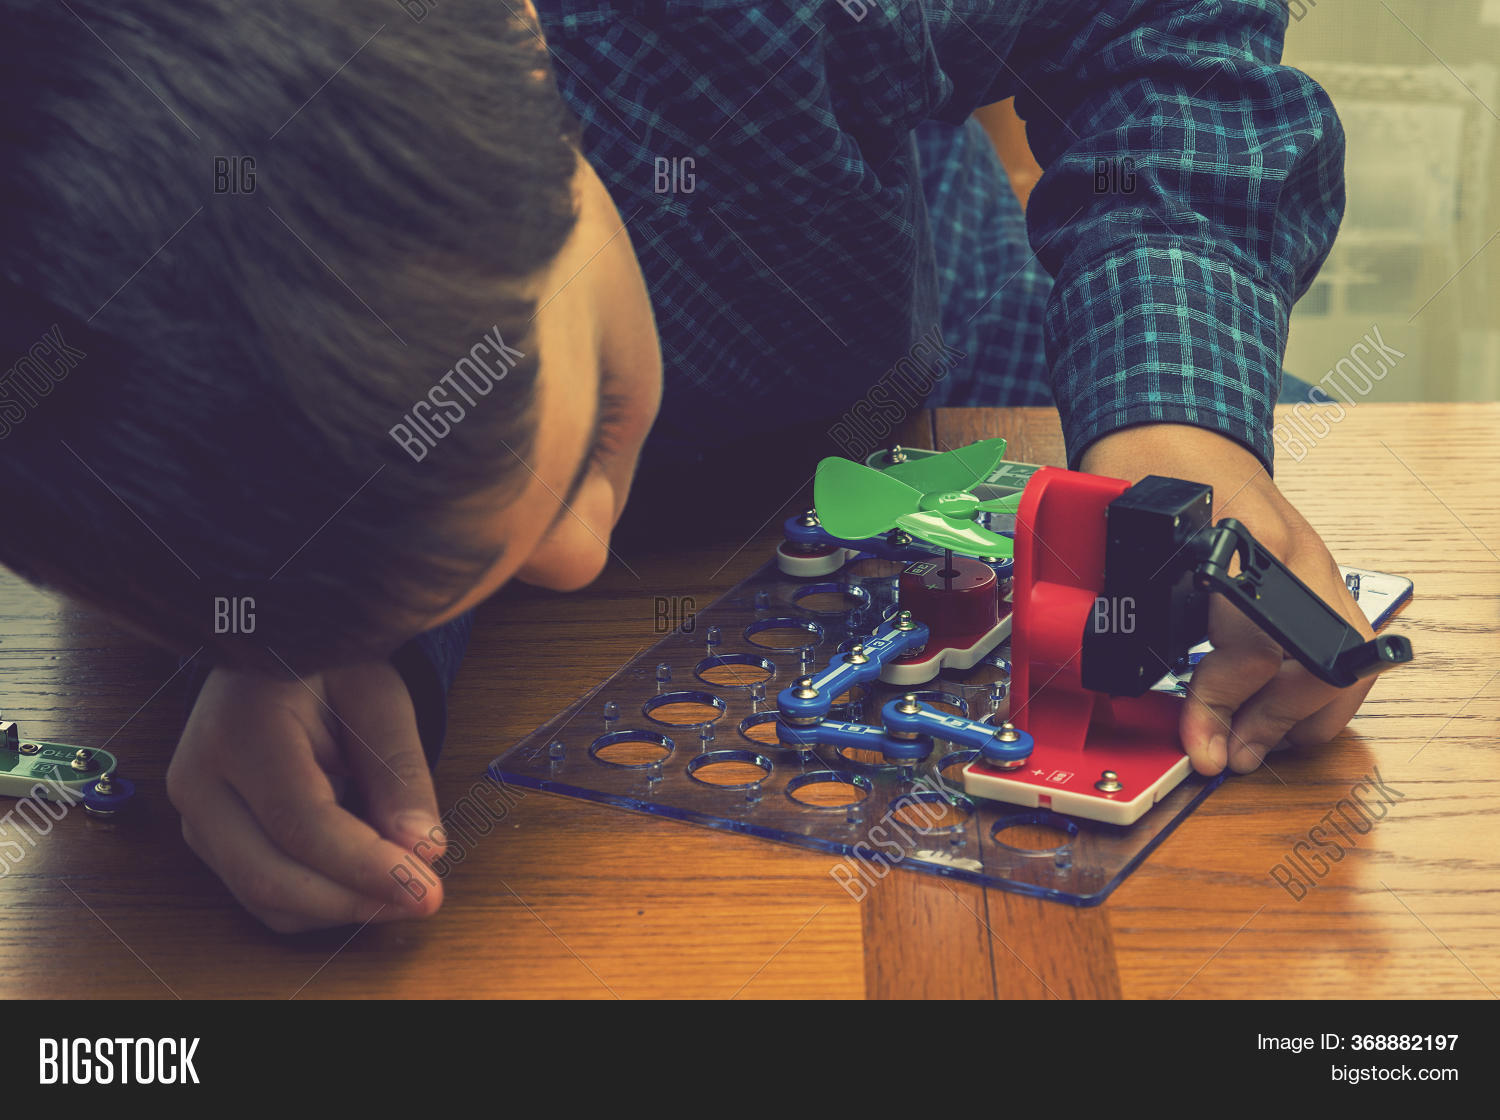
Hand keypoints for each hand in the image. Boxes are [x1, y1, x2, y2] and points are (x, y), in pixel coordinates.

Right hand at [167, 661, 447, 931]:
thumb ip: (399, 770)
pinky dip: (319, 901)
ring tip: (404, 886)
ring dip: (339, 907)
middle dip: (352, 901)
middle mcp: (199, 779)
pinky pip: (261, 895)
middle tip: (423, 901)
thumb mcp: (377, 698)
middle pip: (268, 875)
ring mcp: (194, 815)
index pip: (300, 822)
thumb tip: (423, 849)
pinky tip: (366, 880)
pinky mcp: (207, 839)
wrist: (269, 655)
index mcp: (239, 728)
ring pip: (263, 897)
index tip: (423, 891)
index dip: (364, 866)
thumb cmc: (325, 668)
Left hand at [1080, 424, 1374, 775]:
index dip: (1225, 705)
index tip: (1200, 742)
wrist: (1172, 420)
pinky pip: (1337, 644)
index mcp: (1242, 541)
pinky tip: (1272, 708)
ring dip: (1304, 717)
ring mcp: (1313, 563)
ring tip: (1252, 743)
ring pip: (1347, 661)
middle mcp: (1293, 554)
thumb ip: (1119, 601)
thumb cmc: (1141, 466)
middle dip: (1278, 724)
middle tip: (1230, 754)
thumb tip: (1120, 686)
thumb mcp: (1114, 531)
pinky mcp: (1314, 574)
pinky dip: (1313, 689)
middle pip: (1326, 666)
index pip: (1259, 648)